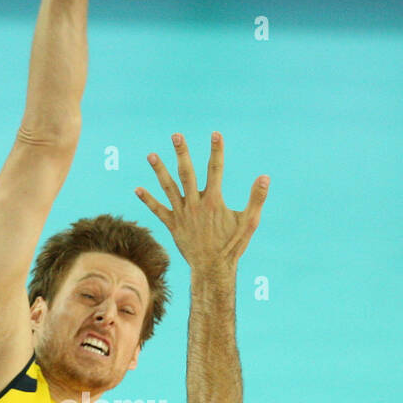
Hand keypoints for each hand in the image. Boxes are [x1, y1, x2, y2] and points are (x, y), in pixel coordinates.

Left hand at [135, 132, 268, 269]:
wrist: (213, 268)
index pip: (215, 169)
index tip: (215, 134)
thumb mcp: (249, 222)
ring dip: (159, 171)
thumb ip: (256, 199)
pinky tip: (137, 189)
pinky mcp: (173, 225)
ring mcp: (182, 214)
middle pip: (187, 173)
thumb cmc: (233, 246)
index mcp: (214, 201)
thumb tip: (264, 177)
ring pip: (169, 188)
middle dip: (182, 152)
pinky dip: (148, 200)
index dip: (216, 150)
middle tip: (176, 135)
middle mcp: (195, 204)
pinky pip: (158, 210)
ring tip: (151, 155)